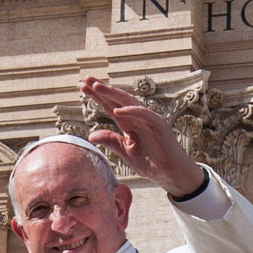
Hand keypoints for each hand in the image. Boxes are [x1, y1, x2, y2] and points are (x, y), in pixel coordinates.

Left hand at [79, 76, 203, 195]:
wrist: (170, 173)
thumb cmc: (150, 162)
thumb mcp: (125, 151)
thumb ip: (110, 141)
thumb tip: (90, 135)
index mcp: (128, 123)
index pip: (110, 106)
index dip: (97, 96)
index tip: (83, 87)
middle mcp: (138, 117)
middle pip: (117, 100)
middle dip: (102, 89)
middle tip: (86, 79)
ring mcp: (149, 119)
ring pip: (129, 102)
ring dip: (113, 94)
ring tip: (98, 87)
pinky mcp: (159, 125)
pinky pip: (144, 115)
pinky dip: (131, 111)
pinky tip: (117, 110)